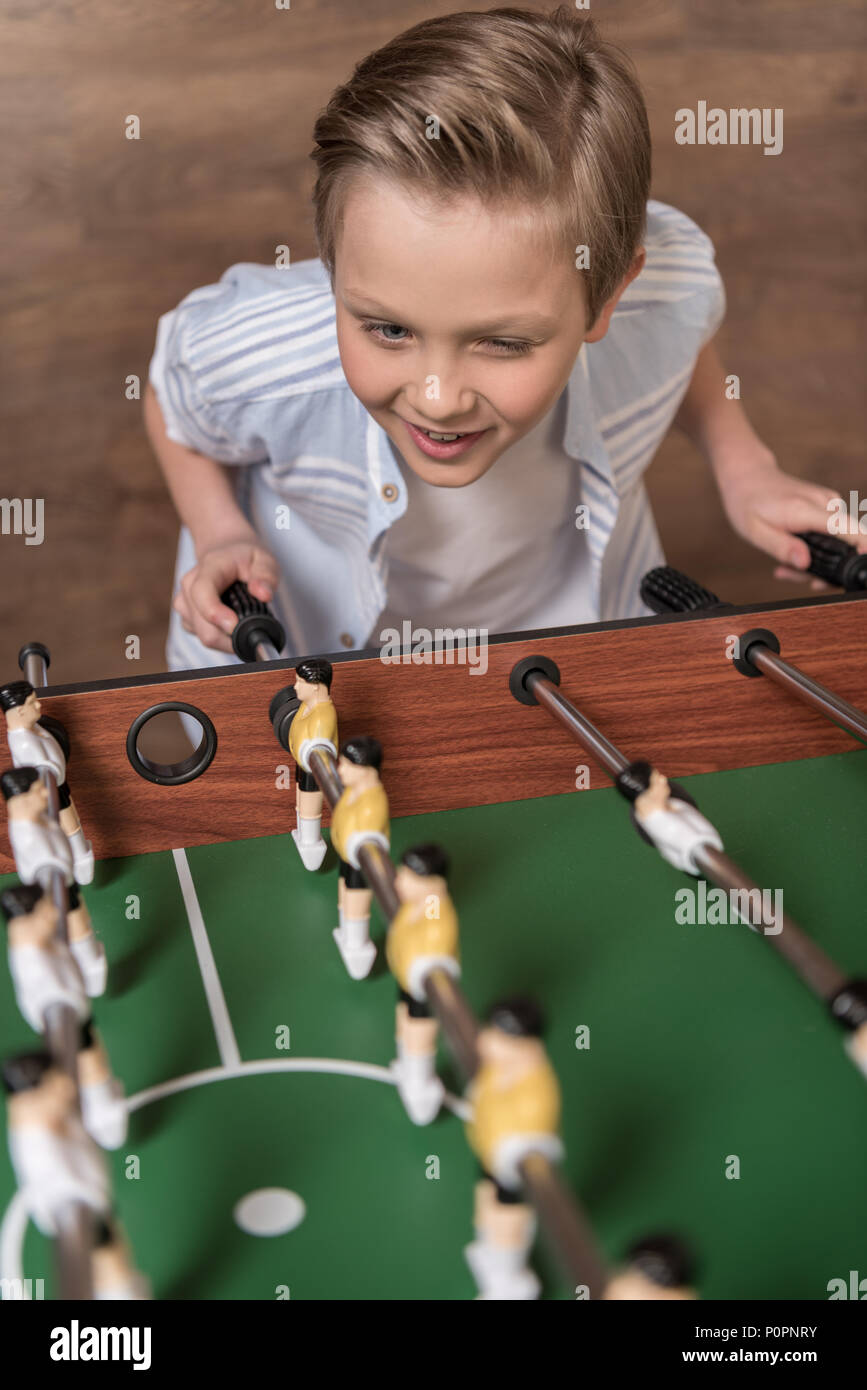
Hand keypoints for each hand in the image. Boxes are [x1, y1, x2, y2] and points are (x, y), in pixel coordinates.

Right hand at [173, 538, 279, 653]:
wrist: (226, 553)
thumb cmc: (245, 558)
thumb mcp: (264, 559)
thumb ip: (266, 575)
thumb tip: (264, 594)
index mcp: (209, 567)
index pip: (202, 592)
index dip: (215, 613)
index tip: (233, 626)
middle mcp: (190, 585)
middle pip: (203, 625)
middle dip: (230, 636)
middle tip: (253, 631)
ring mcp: (184, 602)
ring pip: (203, 635)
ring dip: (227, 638)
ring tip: (243, 623)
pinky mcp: (186, 616)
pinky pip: (202, 637)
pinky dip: (220, 638)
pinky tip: (231, 624)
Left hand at [715, 449, 866, 588]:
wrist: (749, 477)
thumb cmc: (748, 503)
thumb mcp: (755, 532)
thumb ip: (782, 548)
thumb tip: (805, 564)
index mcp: (805, 509)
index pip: (844, 527)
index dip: (860, 544)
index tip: (864, 560)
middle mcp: (824, 503)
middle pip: (844, 543)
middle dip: (822, 569)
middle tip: (788, 574)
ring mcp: (829, 502)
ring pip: (838, 541)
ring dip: (815, 561)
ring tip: (785, 567)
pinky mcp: (830, 506)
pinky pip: (833, 533)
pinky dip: (816, 548)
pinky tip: (794, 553)